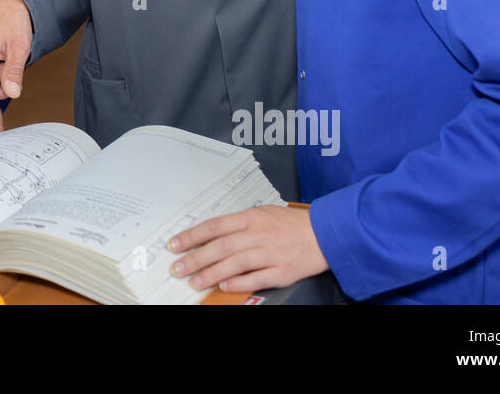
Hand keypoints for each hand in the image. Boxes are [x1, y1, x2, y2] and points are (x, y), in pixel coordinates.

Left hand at [167, 204, 328, 293]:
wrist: (324, 233)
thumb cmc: (290, 223)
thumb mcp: (262, 213)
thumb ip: (238, 224)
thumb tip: (211, 235)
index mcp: (251, 217)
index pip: (214, 226)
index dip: (191, 236)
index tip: (174, 245)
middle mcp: (258, 234)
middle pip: (220, 247)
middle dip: (195, 259)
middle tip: (177, 269)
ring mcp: (270, 253)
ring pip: (234, 264)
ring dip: (212, 274)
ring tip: (195, 282)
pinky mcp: (281, 271)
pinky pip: (256, 278)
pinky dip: (238, 283)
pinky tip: (224, 286)